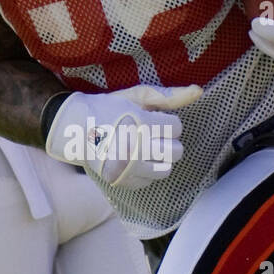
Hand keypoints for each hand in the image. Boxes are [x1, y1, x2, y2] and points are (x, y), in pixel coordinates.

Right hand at [45, 85, 202, 188]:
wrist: (74, 129)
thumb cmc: (109, 108)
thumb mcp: (137, 96)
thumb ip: (169, 96)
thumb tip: (199, 91)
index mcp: (140, 123)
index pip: (176, 128)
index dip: (167, 122)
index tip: (152, 120)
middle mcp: (134, 147)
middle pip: (176, 152)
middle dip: (168, 142)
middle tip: (153, 135)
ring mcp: (127, 168)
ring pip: (165, 169)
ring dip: (159, 158)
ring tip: (145, 148)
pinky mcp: (121, 181)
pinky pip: (149, 181)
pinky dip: (145, 171)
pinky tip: (134, 160)